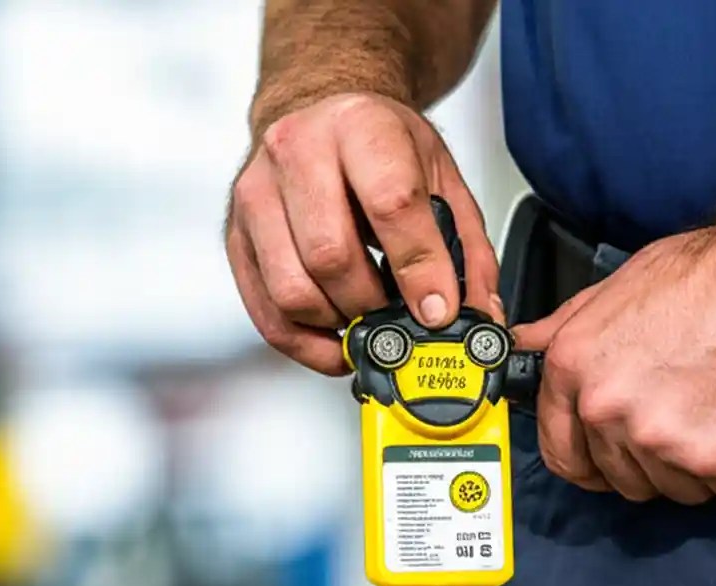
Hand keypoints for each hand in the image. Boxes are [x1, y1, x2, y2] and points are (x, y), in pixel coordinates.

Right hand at [226, 92, 501, 375]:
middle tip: (398, 319)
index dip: (418, 267)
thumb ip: (466, 246)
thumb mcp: (438, 175)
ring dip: (337, 324)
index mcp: (359, 126)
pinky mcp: (235, 233)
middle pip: (331, 254)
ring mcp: (257, 193)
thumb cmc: (377, 144)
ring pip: (291, 289)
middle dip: (372, 304)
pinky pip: (264, 309)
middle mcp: (297, 151)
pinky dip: (303, 341)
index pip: (390, 203)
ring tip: (366, 323)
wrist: (320, 113)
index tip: (437, 310)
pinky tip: (333, 340)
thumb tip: (479, 313)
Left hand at [512, 228, 715, 503]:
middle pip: (624, 479)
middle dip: (654, 458)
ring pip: (678, 490)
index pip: (562, 455)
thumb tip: (522, 346)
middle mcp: (611, 410)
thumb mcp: (617, 287)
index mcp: (575, 369)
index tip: (607, 463)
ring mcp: (668, 441)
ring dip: (701, 464)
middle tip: (691, 414)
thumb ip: (565, 328)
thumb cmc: (714, 271)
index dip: (588, 463)